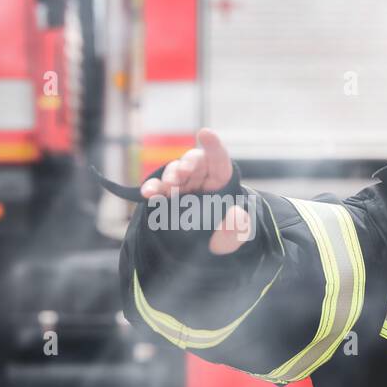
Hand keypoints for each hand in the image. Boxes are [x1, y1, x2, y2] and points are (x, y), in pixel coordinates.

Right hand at [139, 128, 250, 254]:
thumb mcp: (235, 236)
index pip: (219, 159)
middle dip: (186, 164)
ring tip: (167, 187)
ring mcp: (181, 185)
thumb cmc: (223, 237)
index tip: (205, 134)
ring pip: (174, 171)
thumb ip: (238, 227)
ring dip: (169, 176)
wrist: (204, 252)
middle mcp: (200, 178)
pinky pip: (157, 188)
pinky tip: (148, 193)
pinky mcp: (165, 196)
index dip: (213, 146)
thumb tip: (238, 215)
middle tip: (182, 173)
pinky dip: (151, 188)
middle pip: (194, 162)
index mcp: (221, 180)